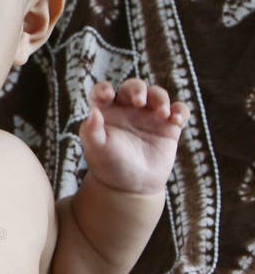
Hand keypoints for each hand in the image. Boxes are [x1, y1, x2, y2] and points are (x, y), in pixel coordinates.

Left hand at [79, 79, 189, 193]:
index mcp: (106, 111)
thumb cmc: (109, 165)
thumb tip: (93, 112)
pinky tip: (175, 120)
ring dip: (161, 98)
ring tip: (162, 113)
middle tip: (139, 101)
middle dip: (137, 89)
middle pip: (133, 87)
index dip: (103, 89)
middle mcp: (127, 109)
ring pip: (157, 95)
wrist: (131, 186)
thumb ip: (92, 130)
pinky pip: (178, 110)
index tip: (107, 95)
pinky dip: (180, 111)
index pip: (102, 92)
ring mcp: (149, 116)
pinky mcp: (168, 126)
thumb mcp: (97, 148)